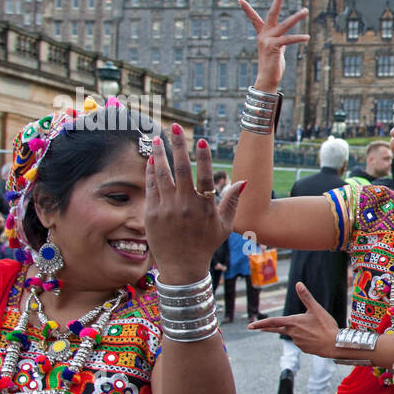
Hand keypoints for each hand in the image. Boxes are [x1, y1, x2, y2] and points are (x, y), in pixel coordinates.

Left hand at [146, 125, 245, 282]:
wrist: (182, 266)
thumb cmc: (205, 244)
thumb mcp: (224, 225)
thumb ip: (232, 201)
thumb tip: (242, 181)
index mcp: (204, 208)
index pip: (204, 177)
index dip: (203, 157)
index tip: (201, 140)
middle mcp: (185, 206)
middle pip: (181, 169)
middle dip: (178, 146)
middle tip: (176, 127)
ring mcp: (166, 209)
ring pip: (162, 175)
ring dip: (160, 154)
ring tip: (158, 139)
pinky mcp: (152, 214)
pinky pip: (151, 187)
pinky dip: (151, 172)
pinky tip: (152, 160)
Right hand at [238, 0, 308, 92]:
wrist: (267, 79)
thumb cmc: (272, 65)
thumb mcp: (277, 50)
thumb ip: (280, 41)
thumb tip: (286, 39)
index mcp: (263, 34)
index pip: (254, 19)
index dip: (247, 10)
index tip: (240, 0)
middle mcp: (264, 35)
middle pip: (272, 13)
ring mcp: (268, 40)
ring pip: (284, 25)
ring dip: (296, 17)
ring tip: (305, 10)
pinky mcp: (274, 47)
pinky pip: (288, 40)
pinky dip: (298, 38)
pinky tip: (307, 37)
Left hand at [247, 282, 339, 353]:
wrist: (334, 344)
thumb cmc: (325, 325)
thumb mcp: (316, 308)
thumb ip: (306, 297)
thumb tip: (298, 284)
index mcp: (293, 322)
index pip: (272, 322)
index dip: (260, 323)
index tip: (250, 326)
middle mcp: (292, 333)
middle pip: (278, 329)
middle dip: (268, 328)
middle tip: (257, 328)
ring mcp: (297, 342)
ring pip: (294, 334)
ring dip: (299, 331)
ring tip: (315, 330)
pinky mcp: (303, 348)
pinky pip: (302, 341)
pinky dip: (306, 338)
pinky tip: (316, 337)